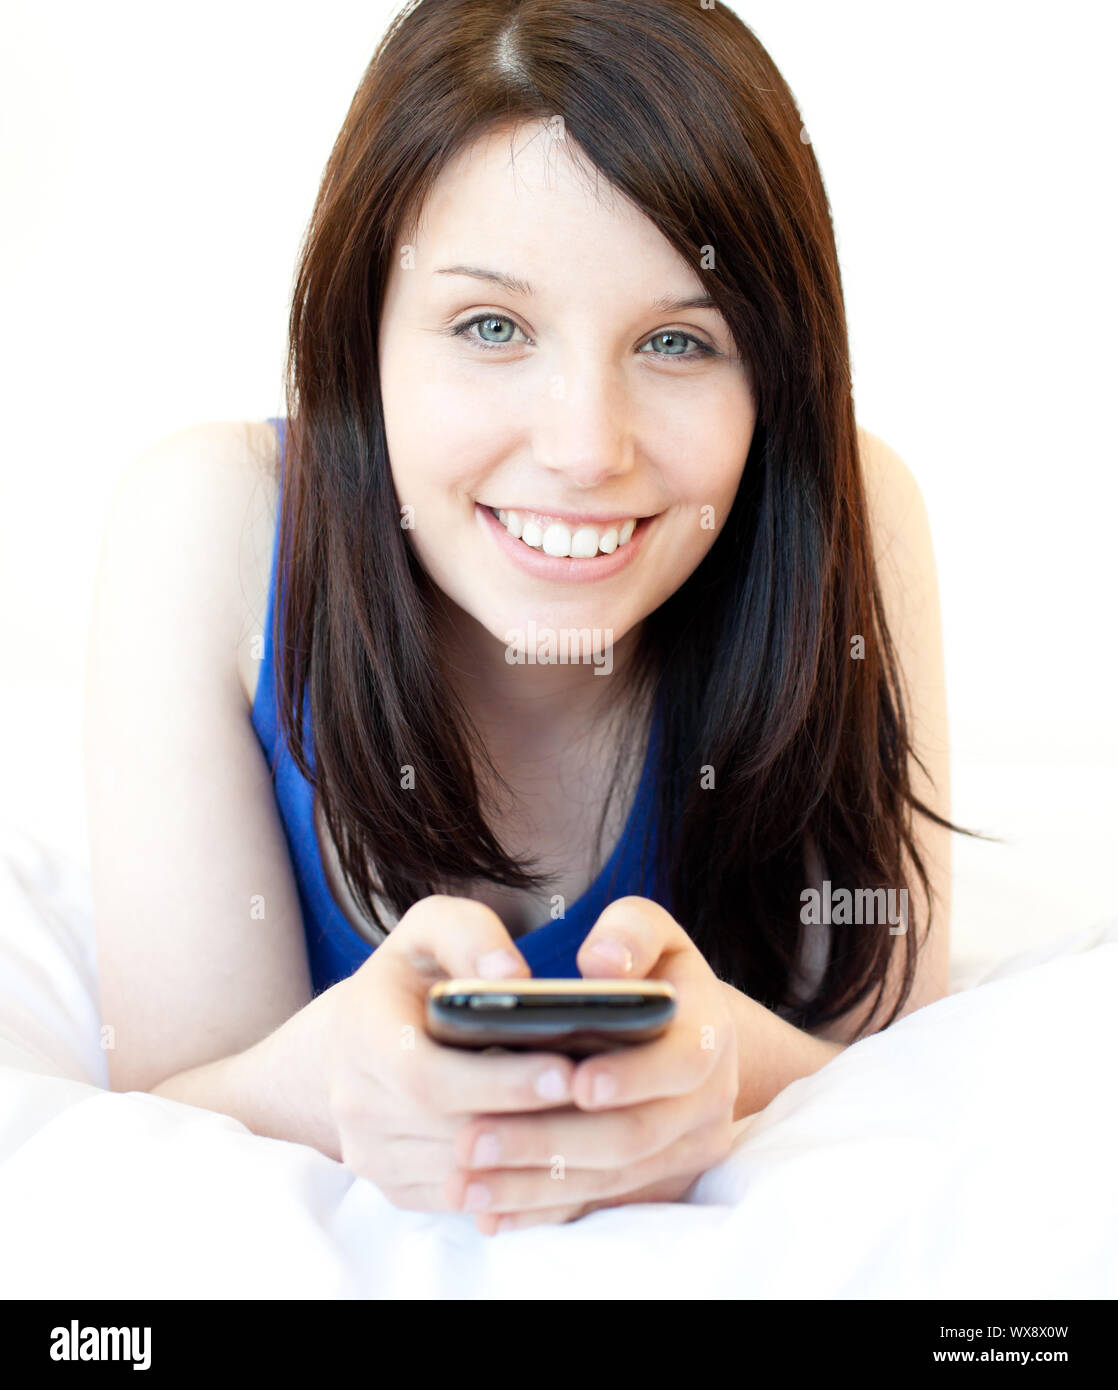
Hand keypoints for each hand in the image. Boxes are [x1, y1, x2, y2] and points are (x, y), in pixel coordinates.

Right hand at [319, 895, 577, 1212]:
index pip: (427, 1076)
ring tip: (595, 1131)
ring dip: (531, 1160)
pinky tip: (566, 1157)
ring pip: (463, 1175)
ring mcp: (372, 1154)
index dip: (497, 1081)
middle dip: (530, 1122)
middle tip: (598, 1106)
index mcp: (362, 1033)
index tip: (564, 1070)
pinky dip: (518, 1185)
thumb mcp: (429, 930)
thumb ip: (468, 934)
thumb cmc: (408, 977)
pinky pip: (464, 1202)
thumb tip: (512, 974)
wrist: (350, 1041)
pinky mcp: (396, 1187)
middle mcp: (357, 1102)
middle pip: (452, 1132)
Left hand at [449, 897, 740, 1234]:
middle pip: (634, 1135)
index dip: (630, 1074)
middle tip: (472, 1140)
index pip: (681, 1061)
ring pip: (609, 1179)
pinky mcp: (653, 1184)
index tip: (572, 1080)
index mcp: (708, 1031)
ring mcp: (683, 1150)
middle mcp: (707, 1099)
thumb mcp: (645, 930)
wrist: (681, 1029)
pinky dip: (539, 1211)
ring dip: (531, 1185)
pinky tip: (486, 1213)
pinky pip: (596, 1206)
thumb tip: (602, 964)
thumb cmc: (647, 967)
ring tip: (460, 1183)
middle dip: (551, 1140)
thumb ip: (630, 932)